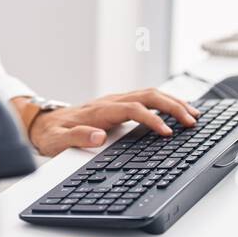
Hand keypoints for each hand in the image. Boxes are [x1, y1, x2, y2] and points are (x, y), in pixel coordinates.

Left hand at [26, 88, 198, 156]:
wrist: (43, 123)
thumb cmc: (51, 133)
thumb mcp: (56, 141)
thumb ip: (76, 138)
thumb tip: (98, 137)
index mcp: (100, 111)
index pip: (133, 109)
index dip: (152, 119)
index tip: (167, 132)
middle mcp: (110, 101)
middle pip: (148, 95)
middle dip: (172, 106)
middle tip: (191, 121)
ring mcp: (116, 101)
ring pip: (150, 94)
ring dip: (173, 102)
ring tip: (194, 114)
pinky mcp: (119, 104)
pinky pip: (147, 98)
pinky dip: (165, 103)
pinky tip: (177, 110)